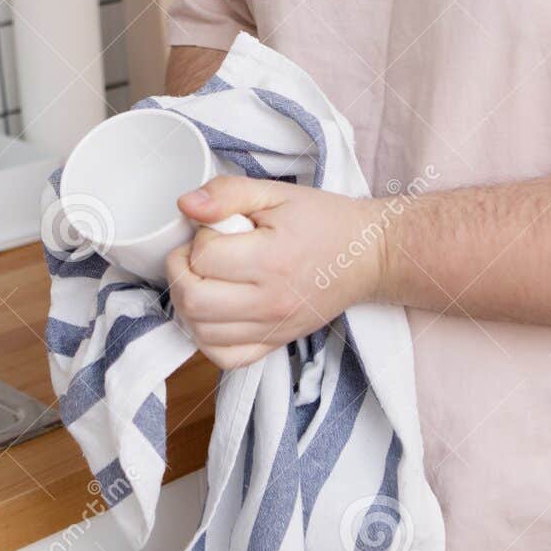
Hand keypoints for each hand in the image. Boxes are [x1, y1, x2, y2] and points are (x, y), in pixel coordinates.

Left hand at [164, 177, 389, 370]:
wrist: (369, 256)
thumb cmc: (324, 221)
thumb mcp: (277, 193)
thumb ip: (228, 193)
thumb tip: (185, 204)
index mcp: (271, 260)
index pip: (203, 257)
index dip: (197, 239)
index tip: (214, 229)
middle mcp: (270, 302)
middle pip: (193, 301)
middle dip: (181, 273)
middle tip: (196, 255)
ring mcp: (272, 329)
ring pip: (201, 333)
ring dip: (189, 304)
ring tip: (205, 280)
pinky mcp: (275, 343)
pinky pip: (224, 358)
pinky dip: (207, 337)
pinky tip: (214, 312)